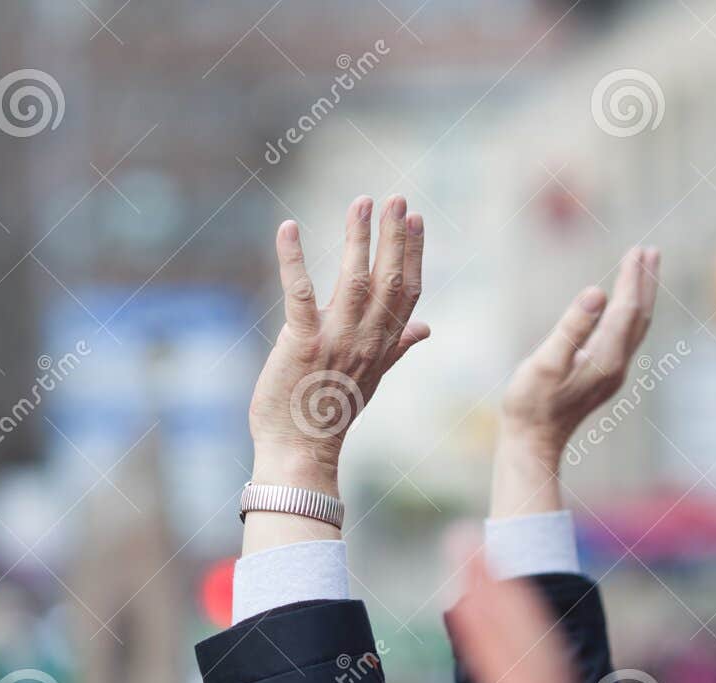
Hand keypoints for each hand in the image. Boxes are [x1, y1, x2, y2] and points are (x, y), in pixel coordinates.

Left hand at [248, 194, 429, 495]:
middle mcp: (365, 341)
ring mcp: (335, 342)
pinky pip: (300, 294)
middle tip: (395, 198)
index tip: (415, 219)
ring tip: (360, 203)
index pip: (408, 293)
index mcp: (382, 346)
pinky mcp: (301, 344)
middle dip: (392, 236)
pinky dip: (292, 259)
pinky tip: (289, 227)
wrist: (301, 451)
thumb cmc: (330, 414)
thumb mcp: (371, 379)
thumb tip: (426, 328)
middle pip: (388, 280)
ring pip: (354, 281)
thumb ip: (398, 348)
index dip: (413, 253)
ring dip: (357, 239)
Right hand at [492, 247, 660, 517]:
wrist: (532, 443)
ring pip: (635, 328)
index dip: (632, 279)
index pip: (627, 309)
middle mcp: (616, 365)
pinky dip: (630, 316)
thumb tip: (596, 293)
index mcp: (606, 357)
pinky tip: (622, 311)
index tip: (637, 250)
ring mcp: (612, 373)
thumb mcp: (544, 363)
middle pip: (639, 316)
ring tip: (643, 272)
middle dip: (646, 283)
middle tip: (651, 252)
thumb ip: (571, 328)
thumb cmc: (530, 405)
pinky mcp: (602, 378)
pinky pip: (625, 339)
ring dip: (641, 298)